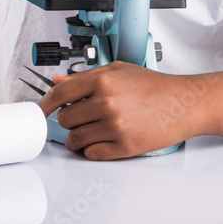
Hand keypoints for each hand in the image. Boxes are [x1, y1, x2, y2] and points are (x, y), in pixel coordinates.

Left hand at [37, 61, 206, 159]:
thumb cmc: (153, 86)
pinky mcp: (124, 146)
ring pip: (75, 139)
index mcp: (103, 80)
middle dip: (68, 119)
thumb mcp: (118, 70)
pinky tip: (101, 139)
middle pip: (65, 119)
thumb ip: (85, 76)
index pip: (60, 94)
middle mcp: (106, 102)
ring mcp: (115, 126)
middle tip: (80, 116)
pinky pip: (92, 153)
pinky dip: (91, 149)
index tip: (39, 111)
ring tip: (90, 129)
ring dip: (77, 137)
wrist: (183, 103)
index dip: (44, 104)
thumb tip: (58, 80)